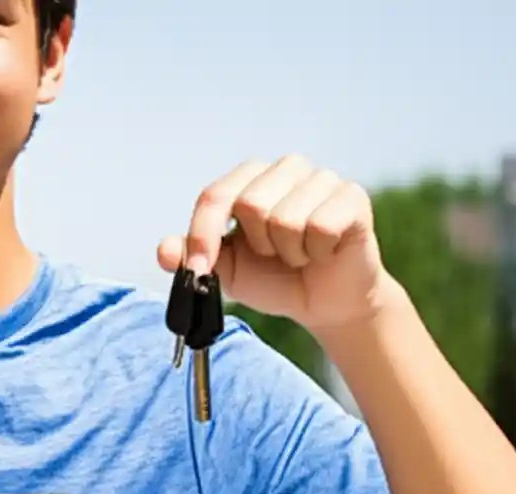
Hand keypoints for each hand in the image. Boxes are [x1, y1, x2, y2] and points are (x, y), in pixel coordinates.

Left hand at [158, 154, 402, 332]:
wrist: (324, 303)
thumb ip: (192, 257)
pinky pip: (319, 227)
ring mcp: (321, 179)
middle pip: (250, 203)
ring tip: (301, 254)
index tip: (199, 267)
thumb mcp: (224, 271)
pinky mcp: (352, 197)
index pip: (214, 196)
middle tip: (274, 255)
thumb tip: (164, 250)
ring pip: (285, 218)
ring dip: (289, 252)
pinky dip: (317, 252)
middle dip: (257, 245)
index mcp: (249, 180)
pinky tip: (324, 252)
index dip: (202, 234)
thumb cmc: (274, 278)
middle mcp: (285, 169)